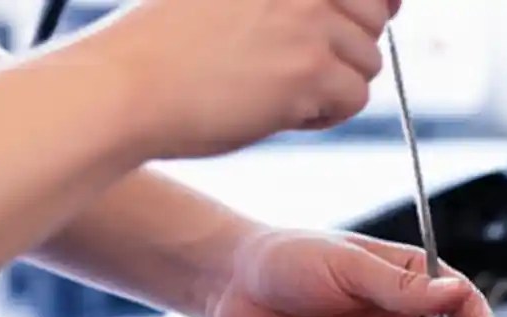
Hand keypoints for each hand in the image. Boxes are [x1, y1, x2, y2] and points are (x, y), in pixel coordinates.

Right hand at [87, 0, 401, 157]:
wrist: (123, 88)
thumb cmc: (165, 47)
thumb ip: (287, 0)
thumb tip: (383, 4)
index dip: (368, 6)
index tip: (353, 24)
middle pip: (375, 16)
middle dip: (346, 48)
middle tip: (297, 70)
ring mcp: (307, 21)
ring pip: (368, 61)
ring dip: (333, 84)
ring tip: (280, 93)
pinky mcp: (308, 70)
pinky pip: (356, 97)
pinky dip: (326, 115)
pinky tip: (282, 113)